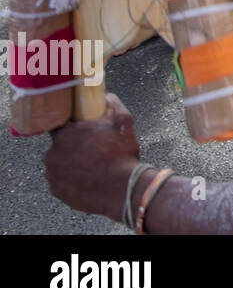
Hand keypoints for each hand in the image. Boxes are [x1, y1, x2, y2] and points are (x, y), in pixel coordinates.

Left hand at [44, 94, 140, 220]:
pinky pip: (60, 181)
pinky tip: (87, 179)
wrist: (121, 188)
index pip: (58, 125)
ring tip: (91, 167)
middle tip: (91, 150)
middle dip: (71, 146)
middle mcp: (52, 153)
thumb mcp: (124, 122)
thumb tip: (106, 96)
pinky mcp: (56, 190)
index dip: (69, 127)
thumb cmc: (121, 154)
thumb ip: (113, 105)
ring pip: (58, 164)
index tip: (80, 129)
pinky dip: (70, 180)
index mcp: (65, 134)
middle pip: (59, 146)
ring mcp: (52, 173)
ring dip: (69, 163)